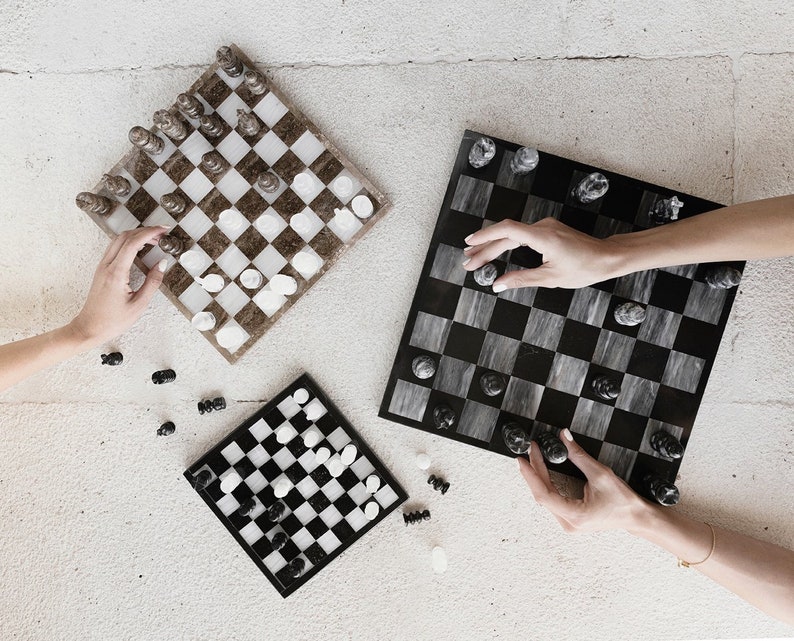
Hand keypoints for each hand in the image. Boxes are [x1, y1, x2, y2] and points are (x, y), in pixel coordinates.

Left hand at [68, 226, 169, 345]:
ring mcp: (102, 266)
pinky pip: (115, 248)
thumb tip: (162, 264)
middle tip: (162, 233)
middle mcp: (107, 266)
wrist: (89, 327)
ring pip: (118, 240)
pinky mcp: (102, 270)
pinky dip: (129, 243)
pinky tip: (140, 249)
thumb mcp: (139, 304)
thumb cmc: (112, 321)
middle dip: (145, 231)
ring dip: (137, 236)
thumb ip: (152, 282)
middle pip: (125, 236)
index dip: (150, 233)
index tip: (163, 230)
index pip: (133, 243)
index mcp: (116, 273)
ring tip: (154, 240)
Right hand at [463, 217, 622, 289]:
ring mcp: (546, 227)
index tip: (469, 244)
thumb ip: (521, 280)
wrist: (607, 258)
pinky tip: (497, 250)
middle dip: (485, 248)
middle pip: (506, 234)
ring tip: (476, 255)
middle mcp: (542, 227)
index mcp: (543, 237)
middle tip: (468, 261)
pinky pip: (522, 233)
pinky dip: (507, 242)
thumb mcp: (550, 279)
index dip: (485, 236)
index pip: (506, 231)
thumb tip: (498, 285)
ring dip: (494, 245)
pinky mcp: (548, 230)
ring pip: (512, 233)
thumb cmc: (584, 268)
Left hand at [517, 429, 648, 532]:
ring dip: (539, 476)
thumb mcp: (600, 473)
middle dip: (534, 471)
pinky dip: (546, 484)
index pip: (544, 494)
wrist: (635, 516)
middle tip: (530, 451)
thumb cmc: (622, 500)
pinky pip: (552, 500)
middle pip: (542, 494)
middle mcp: (569, 523)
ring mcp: (568, 523)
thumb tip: (564, 436)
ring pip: (545, 498)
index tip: (522, 459)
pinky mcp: (570, 520)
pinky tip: (542, 470)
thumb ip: (578, 454)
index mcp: (575, 515)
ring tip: (534, 457)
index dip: (531, 475)